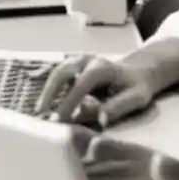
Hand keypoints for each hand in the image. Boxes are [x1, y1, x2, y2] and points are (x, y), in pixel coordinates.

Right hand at [35, 54, 164, 125]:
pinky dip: (49, 87)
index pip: (81, 83)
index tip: (61, 119)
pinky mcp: (74, 65)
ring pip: (57, 72)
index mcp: (103, 67)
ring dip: (47, 90)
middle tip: (40, 111)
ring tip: (40, 110)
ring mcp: (79, 60)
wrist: (138, 70)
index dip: (69, 101)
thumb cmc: (138, 85)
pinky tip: (46, 102)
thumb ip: (118, 107)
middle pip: (62, 71)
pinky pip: (58, 75)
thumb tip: (101, 120)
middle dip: (50, 91)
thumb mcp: (137, 97)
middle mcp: (87, 60)